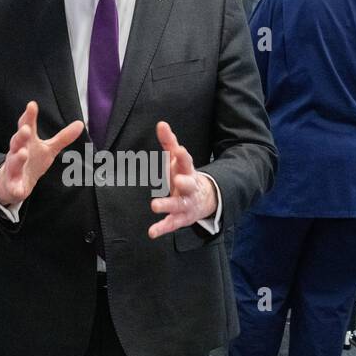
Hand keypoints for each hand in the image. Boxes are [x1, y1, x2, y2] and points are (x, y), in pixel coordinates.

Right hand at [0, 100, 83, 207]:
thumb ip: (63, 137)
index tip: (32, 105)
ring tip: (23, 153)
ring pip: (13, 162)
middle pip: (17, 142)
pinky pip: (14, 187)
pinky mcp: (13, 186)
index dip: (29, 116)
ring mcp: (13, 169)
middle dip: (21, 135)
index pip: (26, 126)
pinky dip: (15, 189)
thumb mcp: (48, 149)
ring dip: (18, 158)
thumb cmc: (31, 161)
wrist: (11, 183)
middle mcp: (17, 152)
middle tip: (26, 129)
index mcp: (26, 142)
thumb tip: (80, 123)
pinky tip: (20, 191)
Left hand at [148, 121, 216, 238]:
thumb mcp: (177, 159)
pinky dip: (162, 228)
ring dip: (167, 205)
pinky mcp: (181, 218)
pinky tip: (152, 232)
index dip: (182, 157)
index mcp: (187, 171)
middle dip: (184, 182)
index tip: (179, 149)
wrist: (203, 199)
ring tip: (154, 205)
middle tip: (177, 179)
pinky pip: (171, 223)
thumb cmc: (184, 175)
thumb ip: (169, 142)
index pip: (186, 162)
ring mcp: (186, 204)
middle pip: (188, 184)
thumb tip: (161, 123)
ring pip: (178, 205)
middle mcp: (188, 187)